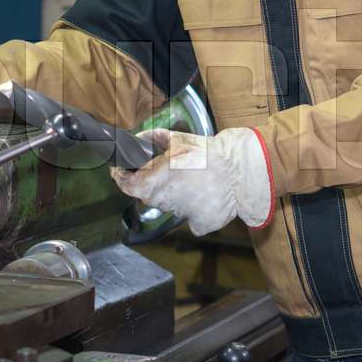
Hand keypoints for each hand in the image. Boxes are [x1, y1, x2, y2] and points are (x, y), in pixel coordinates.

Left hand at [109, 128, 272, 235]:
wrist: (240, 170)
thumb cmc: (209, 154)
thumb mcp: (179, 139)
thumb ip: (154, 138)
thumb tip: (138, 137)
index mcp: (155, 181)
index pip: (126, 185)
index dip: (121, 177)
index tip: (121, 171)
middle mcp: (164, 202)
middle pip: (152, 194)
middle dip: (157, 183)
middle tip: (174, 170)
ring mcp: (182, 216)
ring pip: (173, 205)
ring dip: (178, 194)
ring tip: (196, 180)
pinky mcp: (201, 224)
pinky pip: (192, 217)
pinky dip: (196, 208)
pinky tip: (207, 195)